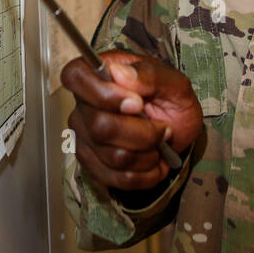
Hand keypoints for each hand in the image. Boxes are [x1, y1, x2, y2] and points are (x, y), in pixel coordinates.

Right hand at [61, 50, 202, 190]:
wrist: (178, 130)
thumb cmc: (172, 99)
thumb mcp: (174, 82)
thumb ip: (150, 75)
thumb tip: (120, 73)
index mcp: (98, 74)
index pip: (75, 76)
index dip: (103, 94)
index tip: (136, 103)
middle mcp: (83, 104)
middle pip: (100, 126)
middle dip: (143, 133)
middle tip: (163, 128)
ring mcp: (84, 136)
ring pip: (113, 156)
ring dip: (147, 154)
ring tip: (159, 143)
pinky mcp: (92, 164)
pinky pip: (117, 178)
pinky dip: (145, 174)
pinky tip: (153, 161)